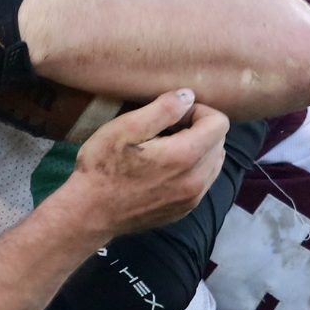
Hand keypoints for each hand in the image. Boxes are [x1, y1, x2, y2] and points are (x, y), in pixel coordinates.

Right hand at [70, 89, 227, 237]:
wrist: (90, 213)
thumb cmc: (102, 166)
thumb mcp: (126, 128)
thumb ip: (163, 109)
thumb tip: (188, 96)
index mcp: (185, 156)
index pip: (219, 124)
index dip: (198, 111)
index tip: (172, 115)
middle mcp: (196, 180)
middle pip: (219, 143)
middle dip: (198, 130)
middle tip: (165, 130)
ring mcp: (191, 199)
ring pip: (213, 164)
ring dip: (197, 151)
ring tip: (164, 150)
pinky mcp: (183, 211)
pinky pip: (201, 183)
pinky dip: (190, 170)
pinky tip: (161, 170)